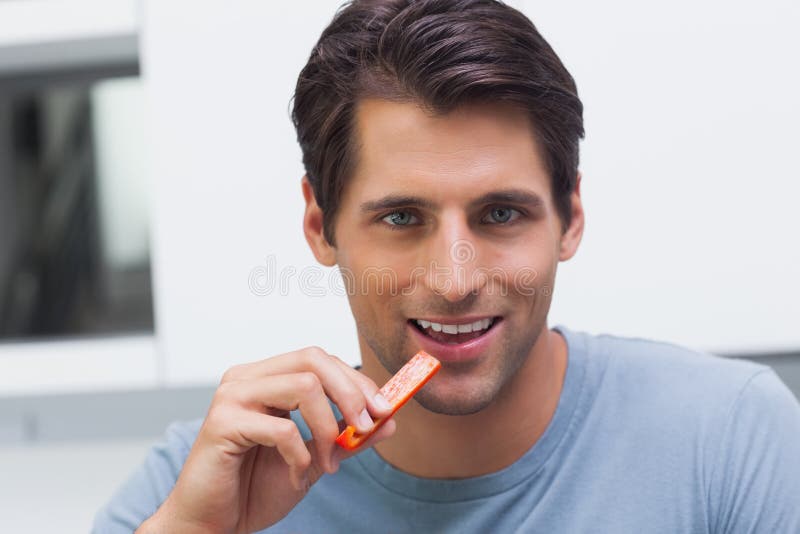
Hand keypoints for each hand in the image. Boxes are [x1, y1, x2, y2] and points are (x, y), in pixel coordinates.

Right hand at [137, 346, 394, 533]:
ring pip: (303, 386)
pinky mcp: (222, 423)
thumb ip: (346, 437)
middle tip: (366, 427)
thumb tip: (389, 420)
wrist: (212, 523)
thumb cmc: (254, 487)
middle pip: (313, 359)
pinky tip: (296, 476)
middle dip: (350, 393)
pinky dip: (300, 457)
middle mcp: (247, 378)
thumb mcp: (314, 458)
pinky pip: (282, 429)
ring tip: (327, 463)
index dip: (357, 381)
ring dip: (327, 429)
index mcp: (266, 378)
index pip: (320, 359)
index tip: (384, 411)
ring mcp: (232, 396)